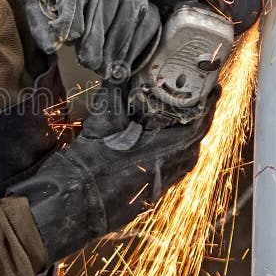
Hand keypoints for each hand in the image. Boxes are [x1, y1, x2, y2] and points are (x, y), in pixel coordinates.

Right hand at [7, 84, 217, 264]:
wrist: (64, 207)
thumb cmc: (82, 168)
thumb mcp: (100, 123)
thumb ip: (115, 93)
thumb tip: (120, 67)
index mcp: (162, 153)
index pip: (198, 125)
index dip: (208, 104)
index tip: (211, 87)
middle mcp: (166, 172)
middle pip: (194, 143)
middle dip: (197, 120)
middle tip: (194, 98)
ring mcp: (156, 188)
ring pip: (183, 160)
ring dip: (184, 139)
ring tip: (177, 119)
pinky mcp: (145, 199)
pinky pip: (168, 173)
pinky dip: (170, 156)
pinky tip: (155, 145)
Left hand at [21, 0, 160, 81]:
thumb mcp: (41, 0)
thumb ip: (40, 20)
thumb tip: (50, 46)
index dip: (72, 15)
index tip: (66, 39)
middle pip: (106, 1)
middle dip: (96, 36)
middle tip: (87, 62)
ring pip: (129, 11)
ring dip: (117, 43)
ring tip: (104, 67)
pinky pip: (146, 19)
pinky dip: (135, 45)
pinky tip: (122, 63)